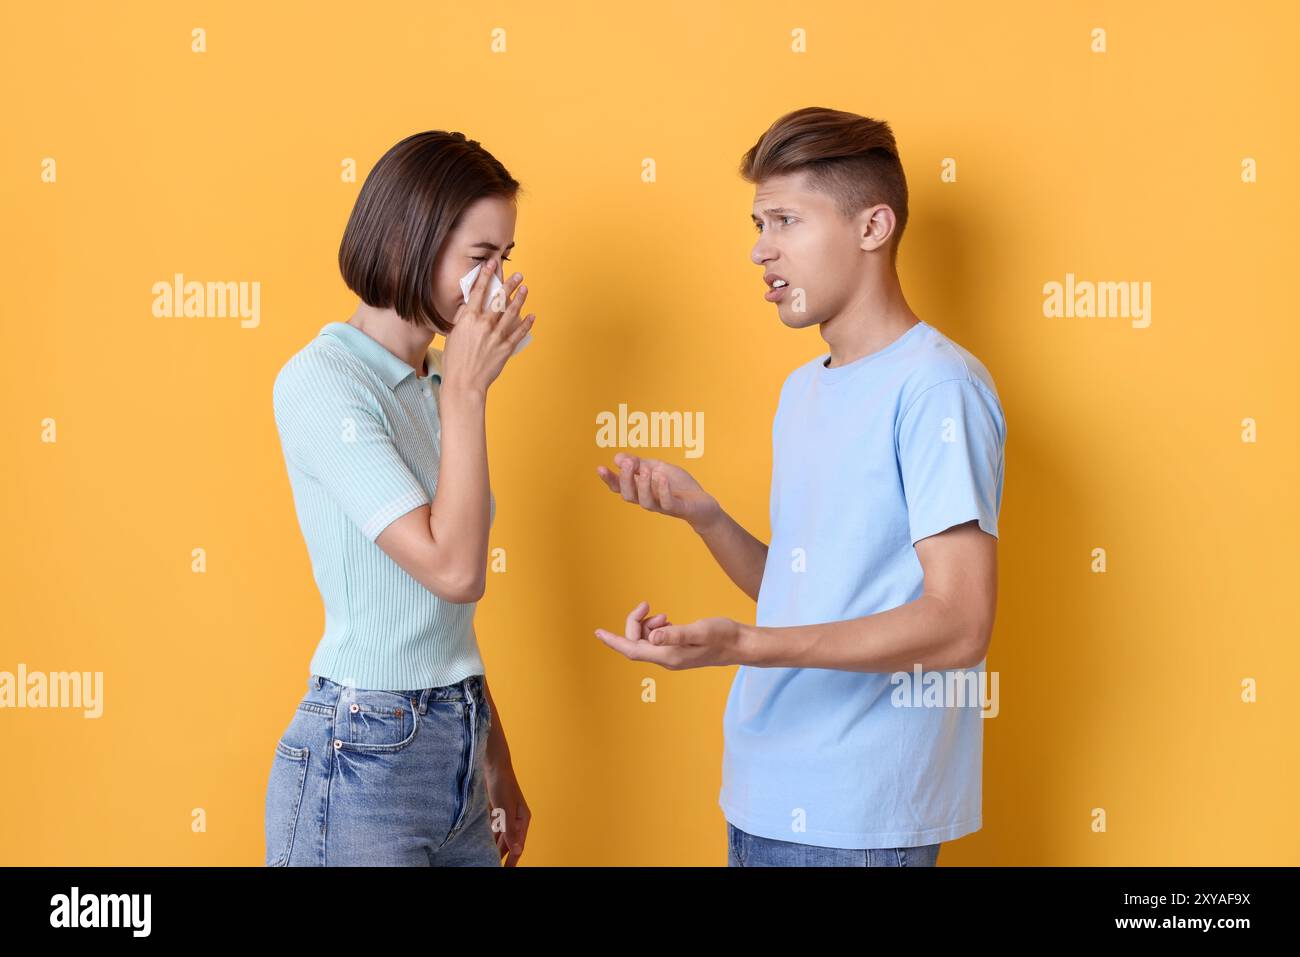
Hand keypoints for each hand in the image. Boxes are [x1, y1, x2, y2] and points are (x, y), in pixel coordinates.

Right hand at [441, 256, 534, 395]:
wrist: (464, 382)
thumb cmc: (455, 360)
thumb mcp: (453, 334)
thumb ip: (463, 318)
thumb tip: (469, 305)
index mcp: (468, 319)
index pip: (478, 292)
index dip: (486, 276)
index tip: (492, 264)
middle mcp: (483, 325)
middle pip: (499, 300)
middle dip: (510, 285)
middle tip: (518, 275)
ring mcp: (496, 336)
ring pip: (511, 313)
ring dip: (520, 299)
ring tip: (525, 289)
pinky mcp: (505, 348)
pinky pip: (518, 333)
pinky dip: (526, 324)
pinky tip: (531, 316)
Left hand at [484, 758, 530, 866]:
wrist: (493, 765)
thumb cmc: (502, 784)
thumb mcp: (505, 809)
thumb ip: (510, 831)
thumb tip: (518, 850)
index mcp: (522, 819)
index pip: (518, 845)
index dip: (513, 859)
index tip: (506, 871)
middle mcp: (515, 819)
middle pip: (509, 842)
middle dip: (501, 855)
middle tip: (491, 865)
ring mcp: (505, 815)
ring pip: (499, 837)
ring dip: (493, 847)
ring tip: (485, 858)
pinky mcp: (495, 811)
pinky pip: (492, 829)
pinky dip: (488, 836)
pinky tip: (481, 843)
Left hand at [593, 600, 747, 669]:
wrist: (740, 644)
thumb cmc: (723, 636)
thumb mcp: (699, 630)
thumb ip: (675, 633)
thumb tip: (652, 636)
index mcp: (668, 656)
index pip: (632, 650)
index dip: (614, 641)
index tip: (597, 633)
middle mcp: (667, 659)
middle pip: (636, 643)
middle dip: (636, 623)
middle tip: (647, 605)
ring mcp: (672, 656)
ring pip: (646, 640)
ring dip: (647, 624)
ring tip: (663, 614)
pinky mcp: (678, 650)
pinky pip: (656, 640)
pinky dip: (656, 627)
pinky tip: (667, 620)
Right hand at [595, 453, 720, 530]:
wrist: (702, 503)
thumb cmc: (678, 485)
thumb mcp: (658, 468)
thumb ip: (639, 464)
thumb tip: (616, 457)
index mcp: (641, 489)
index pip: (620, 486)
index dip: (609, 479)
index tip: (600, 467)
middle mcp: (648, 500)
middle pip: (628, 495)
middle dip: (625, 479)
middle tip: (628, 463)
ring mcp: (662, 506)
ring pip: (644, 502)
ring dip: (643, 484)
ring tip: (646, 469)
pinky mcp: (678, 509)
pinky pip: (667, 502)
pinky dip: (662, 489)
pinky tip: (661, 477)